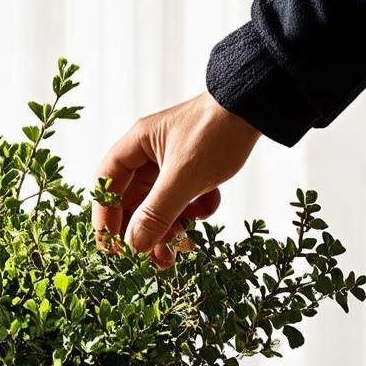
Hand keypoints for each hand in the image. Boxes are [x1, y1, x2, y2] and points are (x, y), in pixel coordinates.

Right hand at [93, 91, 260, 265]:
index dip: (104, 217)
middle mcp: (149, 153)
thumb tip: (134, 246)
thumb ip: (156, 213)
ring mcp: (172, 161)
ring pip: (160, 203)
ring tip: (182, 244)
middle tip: (152, 258)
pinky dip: (195, 209)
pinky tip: (208, 208)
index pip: (106, 185)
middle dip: (143, 230)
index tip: (112, 248)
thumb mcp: (184, 177)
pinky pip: (184, 198)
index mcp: (136, 145)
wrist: (260, 106)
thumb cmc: (217, 132)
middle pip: (133, 200)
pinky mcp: (195, 168)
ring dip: (170, 226)